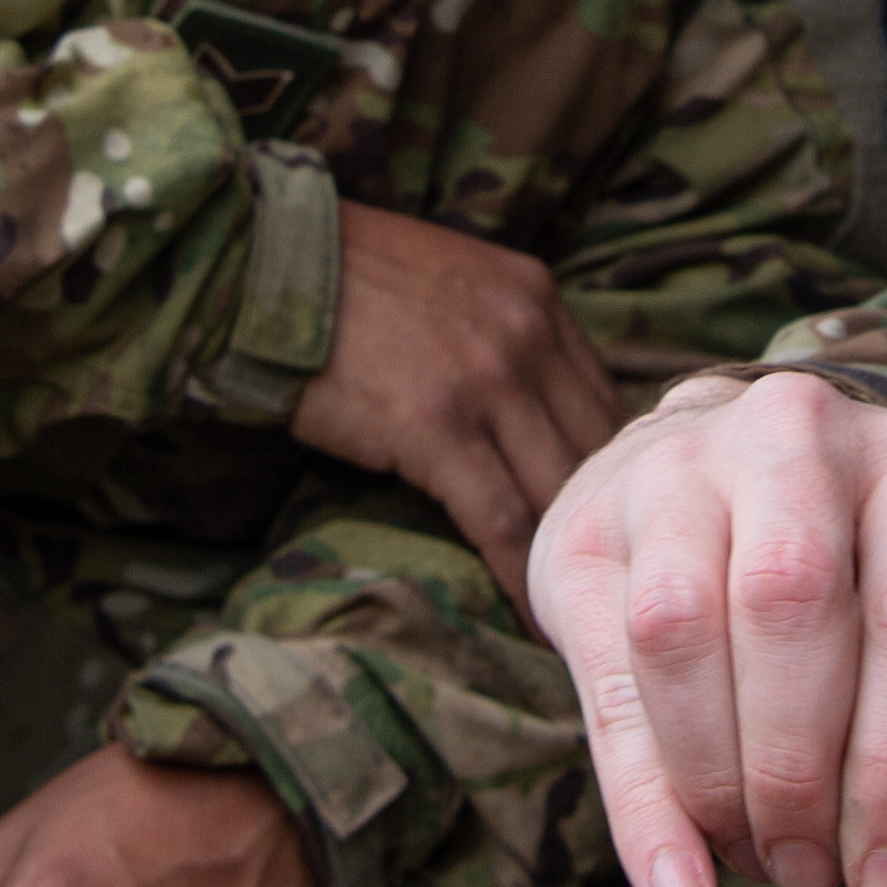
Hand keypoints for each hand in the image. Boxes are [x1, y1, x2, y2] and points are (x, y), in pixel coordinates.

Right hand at [294, 202, 622, 581]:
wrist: (268, 270)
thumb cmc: (349, 283)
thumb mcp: (457, 282)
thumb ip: (508, 335)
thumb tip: (538, 412)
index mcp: (538, 299)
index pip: (606, 402)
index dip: (618, 474)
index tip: (617, 523)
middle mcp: (529, 336)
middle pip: (597, 452)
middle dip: (608, 523)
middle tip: (615, 581)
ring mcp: (488, 382)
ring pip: (558, 492)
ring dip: (572, 559)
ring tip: (585, 611)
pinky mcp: (436, 429)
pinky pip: (500, 521)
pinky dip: (521, 576)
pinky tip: (535, 617)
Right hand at [525, 369, 886, 886]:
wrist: (736, 467)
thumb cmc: (856, 573)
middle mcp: (797, 433)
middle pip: (792, 608)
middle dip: (799, 772)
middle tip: (808, 873)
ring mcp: (678, 464)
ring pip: (682, 631)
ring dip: (717, 782)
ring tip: (750, 861)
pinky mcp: (584, 525)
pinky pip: (609, 677)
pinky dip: (643, 802)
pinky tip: (673, 884)